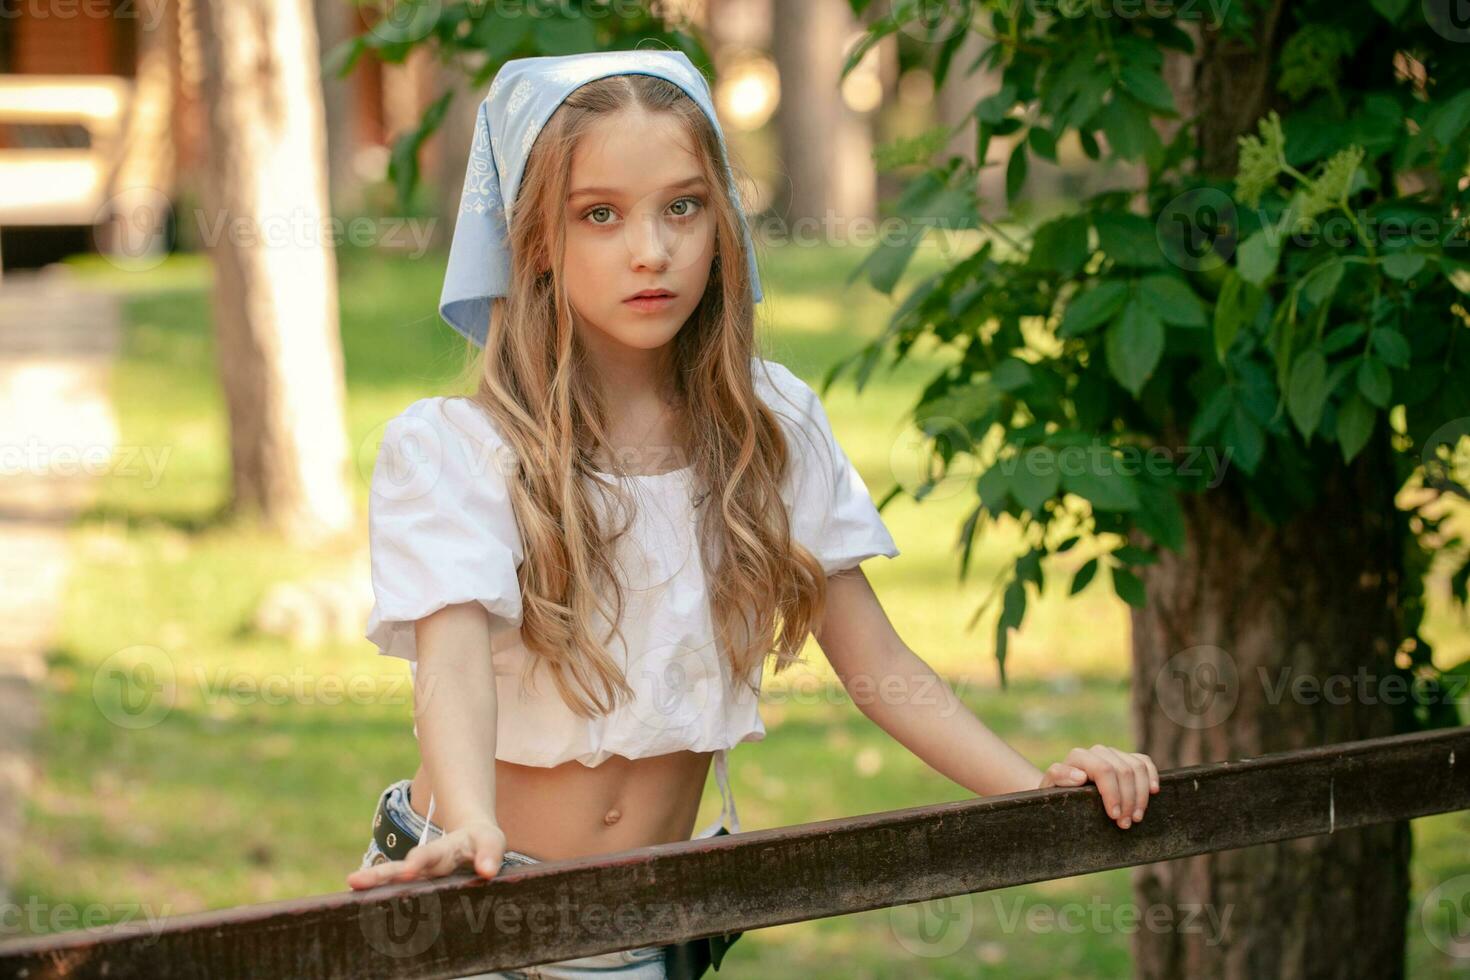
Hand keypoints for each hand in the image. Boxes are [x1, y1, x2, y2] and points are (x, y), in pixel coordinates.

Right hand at [346, 818, 507, 889]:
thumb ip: (490, 855)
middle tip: (355, 880)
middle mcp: (426, 861)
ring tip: (350, 887)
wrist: (473, 836)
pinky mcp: (417, 885)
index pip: (430, 854)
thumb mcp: (492, 842)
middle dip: (380, 874)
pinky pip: (397, 892)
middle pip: (399, 867)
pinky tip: (360, 907)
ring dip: (373, 884)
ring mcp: (419, 874)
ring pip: (392, 879)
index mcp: (444, 849)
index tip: (408, 869)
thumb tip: (487, 872)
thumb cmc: (483, 842)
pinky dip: (380, 898)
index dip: (419, 860)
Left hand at [1038, 744, 1159, 829]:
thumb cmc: (1056, 794)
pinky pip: (1144, 762)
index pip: (1104, 770)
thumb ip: (1058, 777)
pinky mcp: (1126, 759)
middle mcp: (1098, 751)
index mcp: (1079, 756)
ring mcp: (1114, 754)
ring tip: (1136, 817)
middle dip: (1128, 800)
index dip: (1113, 793)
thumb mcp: (1050, 788)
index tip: (1115, 816)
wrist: (1062, 792)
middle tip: (1126, 824)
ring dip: (1141, 795)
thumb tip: (1079, 775)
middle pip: (1124, 771)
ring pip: (1137, 767)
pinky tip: (1153, 792)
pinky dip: (1152, 776)